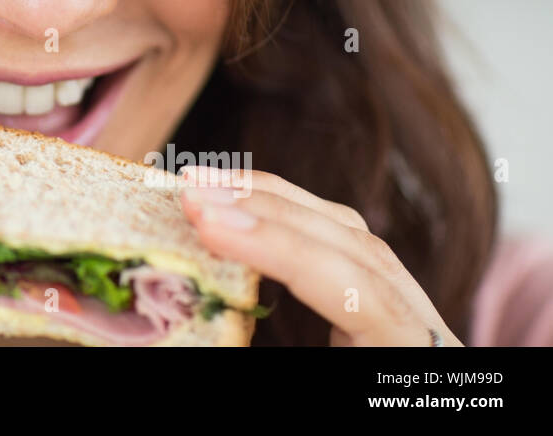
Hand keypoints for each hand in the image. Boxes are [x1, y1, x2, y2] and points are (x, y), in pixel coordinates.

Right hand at [178, 166, 461, 345]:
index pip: (358, 292)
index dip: (281, 251)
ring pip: (350, 231)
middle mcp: (424, 329)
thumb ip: (245, 351)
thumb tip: (169, 329)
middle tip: (188, 195)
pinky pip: (339, 240)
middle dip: (266, 213)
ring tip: (199, 186)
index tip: (207, 225)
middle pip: (355, 247)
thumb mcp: (298, 407)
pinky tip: (238, 201)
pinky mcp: (380, 297)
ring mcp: (409, 307)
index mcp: (412, 361)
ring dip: (268, 199)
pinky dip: (283, 212)